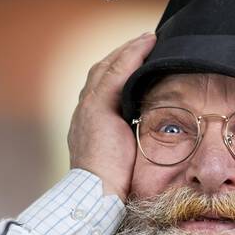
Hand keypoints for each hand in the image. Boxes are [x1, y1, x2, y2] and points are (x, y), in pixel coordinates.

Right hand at [67, 32, 157, 202]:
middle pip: (101, 73)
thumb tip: (151, 142)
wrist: (95, 195)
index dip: (118, 73)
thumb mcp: (122, 161)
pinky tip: (147, 44)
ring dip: (129, 50)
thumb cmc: (111, 187)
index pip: (102, 89)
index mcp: (88, 124)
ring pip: (108, 67)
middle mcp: (83, 111)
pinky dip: (132, 56)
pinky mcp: (97, 107)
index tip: (135, 63)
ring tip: (148, 39)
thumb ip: (130, 145)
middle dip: (122, 56)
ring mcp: (88, 107)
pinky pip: (116, 73)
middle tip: (144, 44)